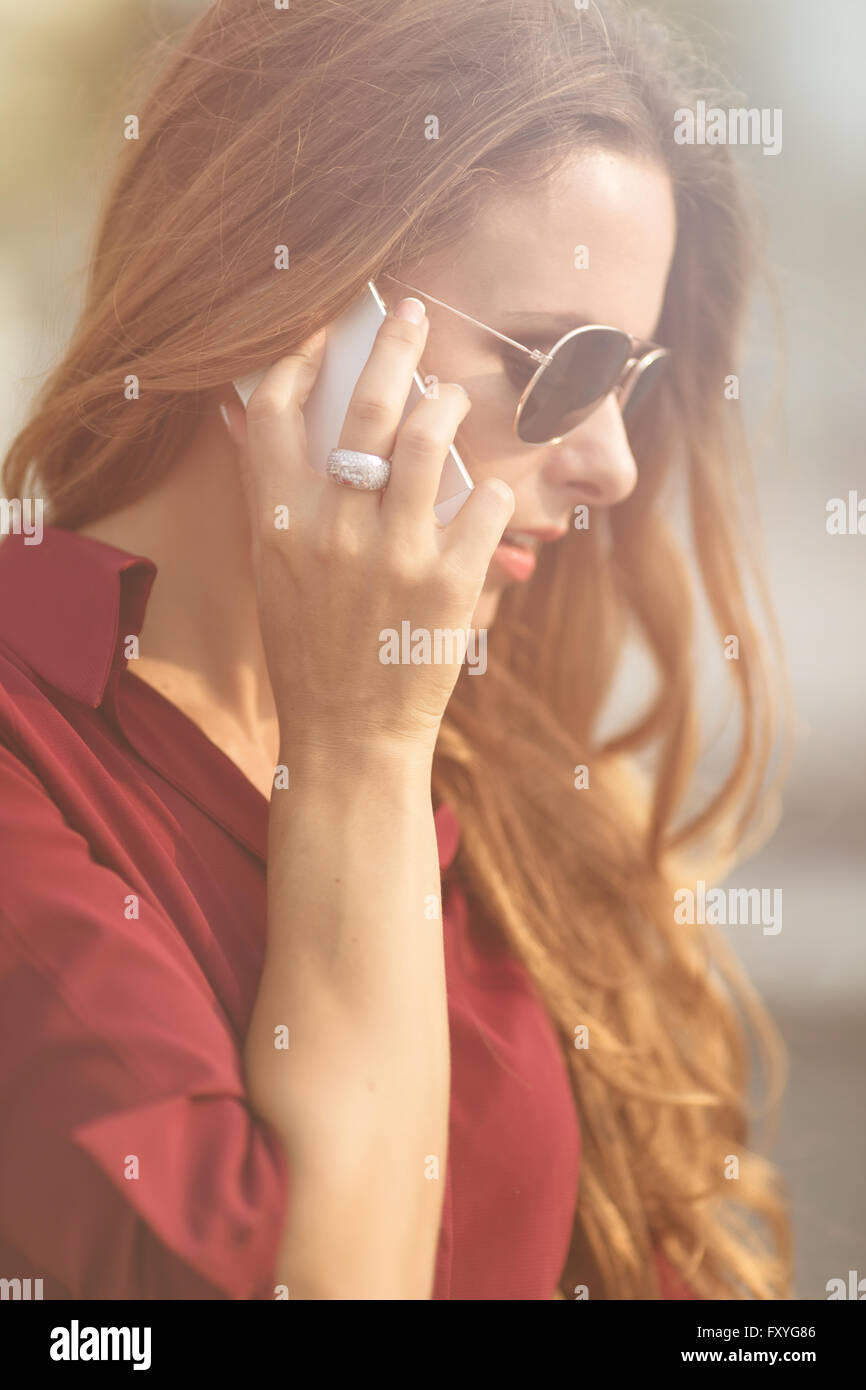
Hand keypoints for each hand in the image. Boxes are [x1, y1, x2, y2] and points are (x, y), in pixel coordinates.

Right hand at [219, 298, 513, 758]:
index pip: (274, 412)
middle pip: (365, 405)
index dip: (298, 358)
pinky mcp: (450, 582)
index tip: (323, 332)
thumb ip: (276, 502)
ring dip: (446, 405)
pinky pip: (484, 503)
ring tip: (452, 399)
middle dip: (395, 344)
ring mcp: (394, 554)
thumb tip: (262, 424)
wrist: (350, 737)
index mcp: (278, 524)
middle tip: (413, 314)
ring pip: (430, 439)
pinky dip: (489, 494)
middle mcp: (333, 529)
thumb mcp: (273, 575)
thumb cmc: (310, 654)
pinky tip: (485, 499)